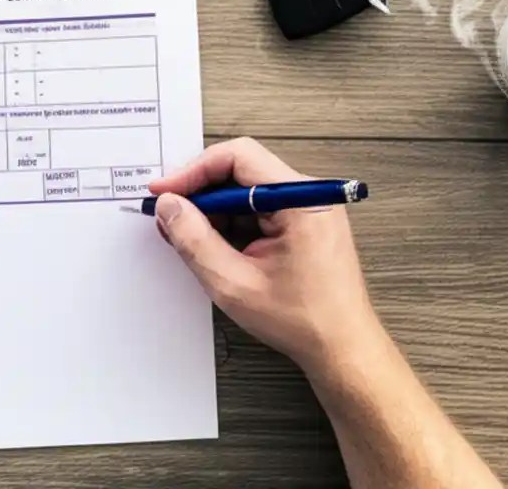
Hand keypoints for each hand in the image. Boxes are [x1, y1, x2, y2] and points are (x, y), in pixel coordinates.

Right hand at [150, 138, 381, 378]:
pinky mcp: (302, 224)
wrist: (343, 349)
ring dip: (214, 211)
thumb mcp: (235, 283)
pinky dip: (231, 224)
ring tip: (188, 238)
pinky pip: (258, 210)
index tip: (164, 191)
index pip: (238, 158)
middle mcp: (309, 195)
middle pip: (241, 171)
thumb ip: (195, 241)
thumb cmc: (304, 321)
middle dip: (200, 193)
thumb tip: (169, 207)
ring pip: (246, 191)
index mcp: (302, 200)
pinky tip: (213, 247)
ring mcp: (308, 208)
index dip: (193, 170)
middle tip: (169, 216)